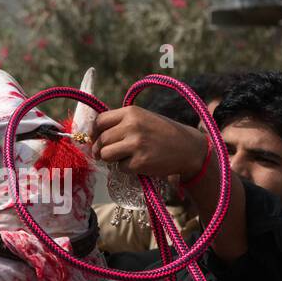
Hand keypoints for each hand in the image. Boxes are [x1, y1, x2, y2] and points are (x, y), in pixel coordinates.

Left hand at [90, 107, 208, 180]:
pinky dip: (126, 168)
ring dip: (112, 159)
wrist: (188, 148)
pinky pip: (120, 168)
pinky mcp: (139, 162)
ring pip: (106, 155)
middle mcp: (131, 126)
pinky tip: (139, 163)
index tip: (96, 140)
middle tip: (110, 154)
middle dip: (101, 149)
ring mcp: (135, 144)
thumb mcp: (143, 119)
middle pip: (101, 140)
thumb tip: (93, 134)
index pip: (99, 121)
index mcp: (131, 112)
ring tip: (125, 157)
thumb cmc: (163, 133)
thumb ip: (121, 122)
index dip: (95, 133)